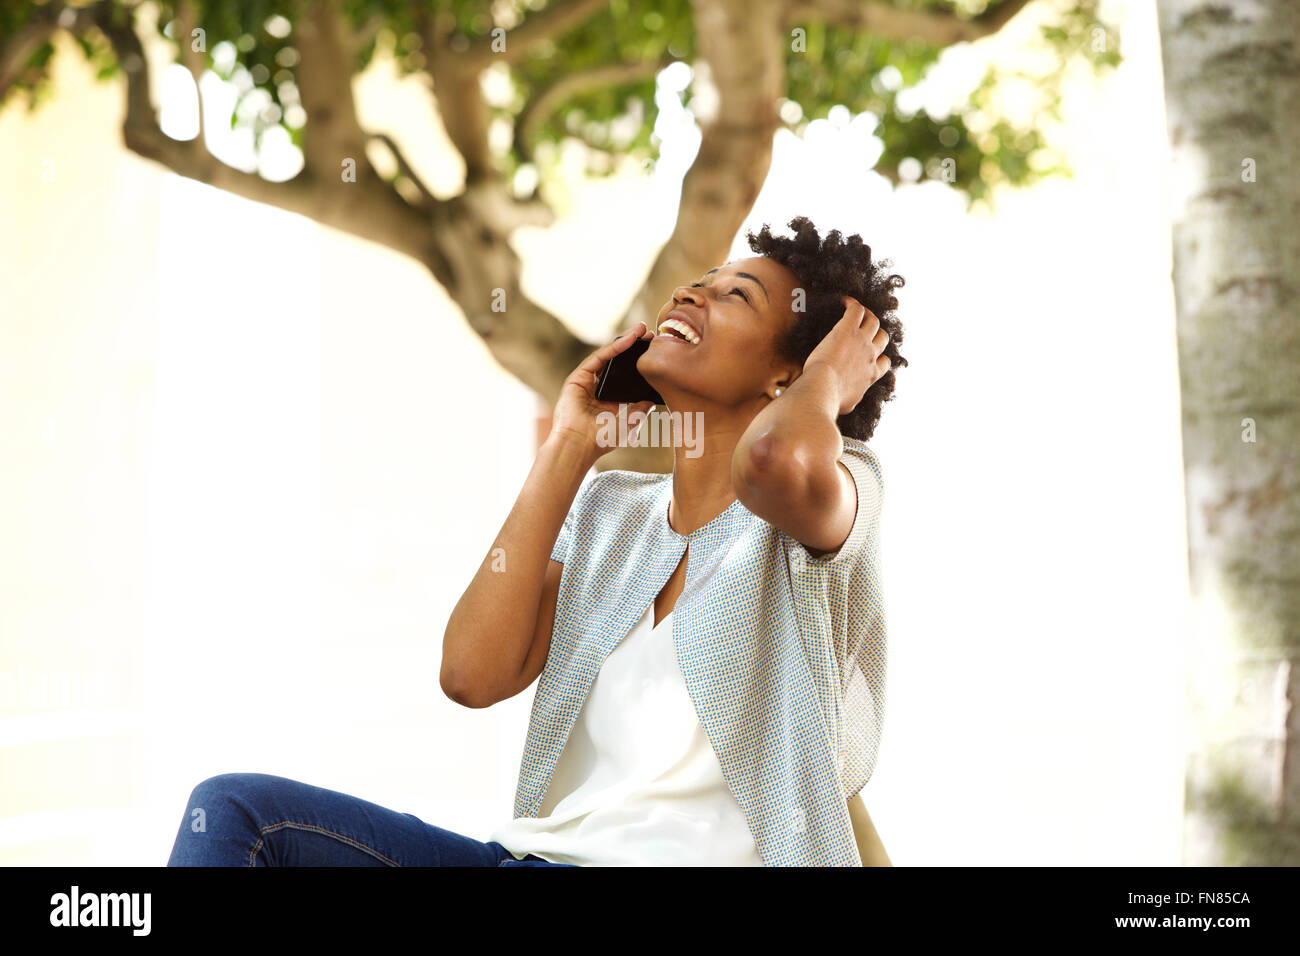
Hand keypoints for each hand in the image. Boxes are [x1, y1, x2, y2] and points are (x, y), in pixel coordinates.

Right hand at [547, 323, 655, 463]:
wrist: (579, 446)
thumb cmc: (601, 440)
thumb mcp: (629, 424)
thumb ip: (639, 411)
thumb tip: (651, 399)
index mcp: (608, 401)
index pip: (626, 376)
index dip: (640, 364)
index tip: (656, 352)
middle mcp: (597, 389)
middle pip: (617, 362)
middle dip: (634, 347)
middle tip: (652, 334)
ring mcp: (586, 382)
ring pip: (608, 356)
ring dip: (625, 341)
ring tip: (642, 329)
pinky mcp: (578, 378)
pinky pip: (598, 358)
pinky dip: (614, 348)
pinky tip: (629, 340)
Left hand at [801, 296, 890, 415]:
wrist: (822, 388)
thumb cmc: (830, 401)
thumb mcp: (847, 405)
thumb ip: (851, 400)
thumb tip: (847, 404)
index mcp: (871, 375)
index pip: (884, 362)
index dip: (878, 356)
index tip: (869, 355)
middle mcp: (871, 355)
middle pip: (883, 338)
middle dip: (875, 333)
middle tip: (862, 330)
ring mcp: (861, 340)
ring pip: (874, 321)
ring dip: (867, 315)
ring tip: (855, 312)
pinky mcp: (848, 329)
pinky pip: (857, 309)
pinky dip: (853, 303)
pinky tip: (844, 302)